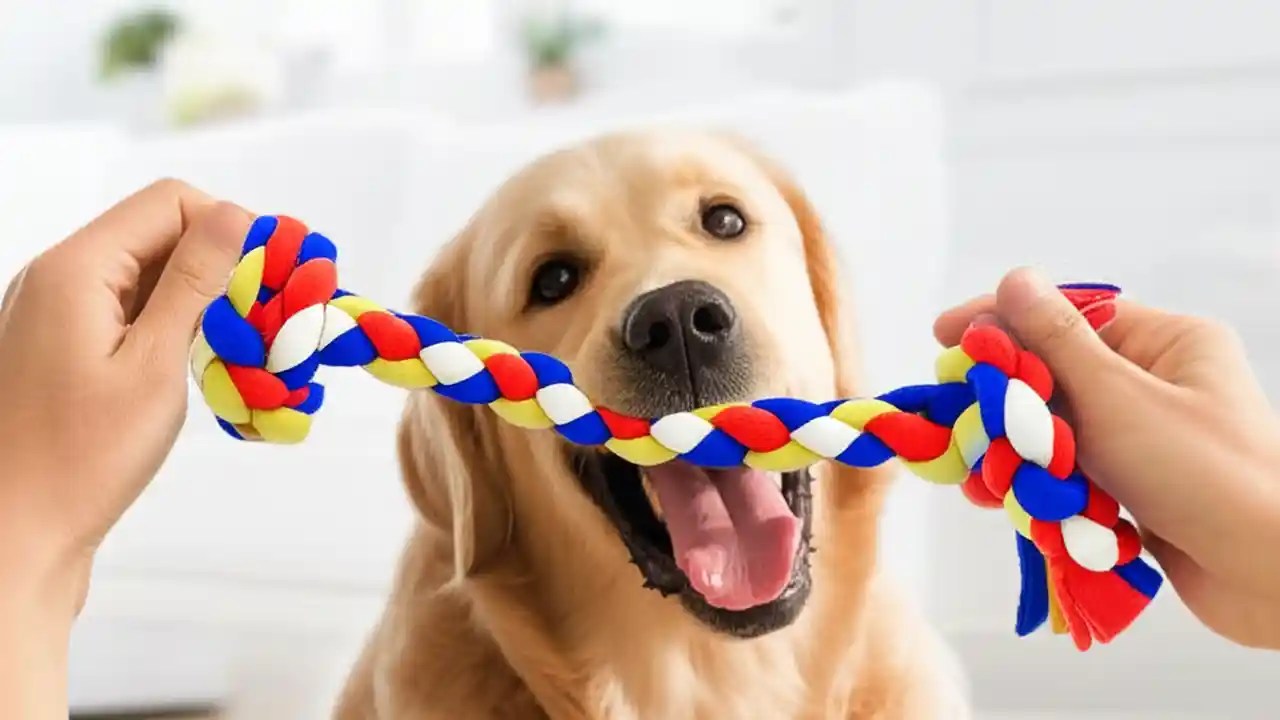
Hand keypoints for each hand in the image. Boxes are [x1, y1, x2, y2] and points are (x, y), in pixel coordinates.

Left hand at [0, 180, 246, 718]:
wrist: (14, 533)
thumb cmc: (81, 459)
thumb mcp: (156, 364)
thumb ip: (195, 283)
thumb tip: (234, 215)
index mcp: (75, 269)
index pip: (170, 202)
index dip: (231, 227)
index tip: (277, 275)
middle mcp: (58, 277)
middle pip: (159, 232)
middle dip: (222, 263)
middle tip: (272, 314)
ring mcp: (56, 311)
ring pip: (148, 272)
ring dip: (202, 298)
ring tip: (244, 345)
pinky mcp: (62, 345)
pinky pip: (129, 309)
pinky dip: (173, 324)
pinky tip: (202, 365)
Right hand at [935, 268, 1279, 648]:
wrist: (1272, 577)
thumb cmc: (1209, 475)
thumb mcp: (1119, 398)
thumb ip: (1057, 341)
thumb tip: (1015, 279)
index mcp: (1167, 344)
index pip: (1068, 315)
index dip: (1001, 322)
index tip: (944, 337)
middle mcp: (1157, 385)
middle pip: (1054, 378)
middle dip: (1000, 404)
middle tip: (950, 423)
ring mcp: (1146, 441)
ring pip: (1057, 434)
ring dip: (1014, 454)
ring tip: (975, 479)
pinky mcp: (1137, 491)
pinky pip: (1071, 477)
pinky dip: (1037, 488)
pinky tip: (1005, 504)